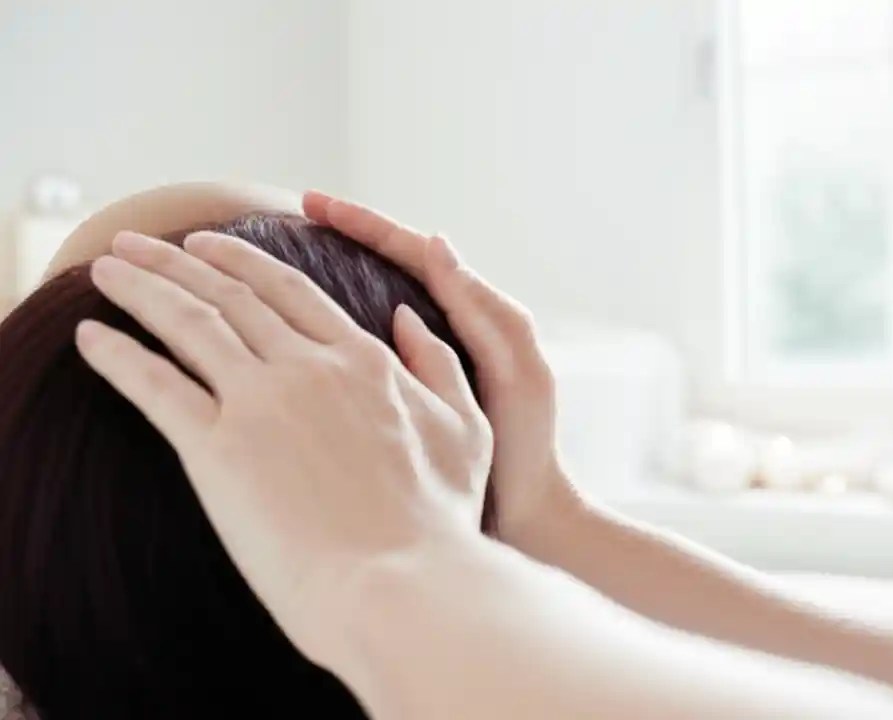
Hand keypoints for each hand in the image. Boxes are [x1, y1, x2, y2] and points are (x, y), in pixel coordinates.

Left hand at [75, 229, 492, 666]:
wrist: (402, 585)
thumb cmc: (438, 524)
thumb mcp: (466, 431)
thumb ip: (440, 366)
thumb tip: (409, 319)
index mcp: (364, 360)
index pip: (290, 290)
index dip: (241, 260)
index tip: (205, 244)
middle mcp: (309, 367)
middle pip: (230, 294)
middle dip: (175, 260)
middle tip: (134, 241)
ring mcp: (262, 403)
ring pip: (189, 323)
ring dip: (140, 287)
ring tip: (103, 268)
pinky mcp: (218, 450)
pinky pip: (155, 386)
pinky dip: (118, 355)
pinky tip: (89, 337)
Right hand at [303, 192, 576, 546]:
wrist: (528, 515)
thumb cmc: (528, 448)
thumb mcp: (516, 373)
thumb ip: (482, 312)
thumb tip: (436, 241)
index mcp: (478, 315)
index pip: (413, 252)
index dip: (364, 225)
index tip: (312, 203)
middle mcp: (451, 328)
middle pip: (389, 267)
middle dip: (342, 237)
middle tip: (287, 214)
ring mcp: (429, 362)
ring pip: (375, 303)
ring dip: (333, 278)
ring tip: (281, 258)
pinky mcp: (413, 394)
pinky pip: (368, 347)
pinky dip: (335, 329)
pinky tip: (297, 329)